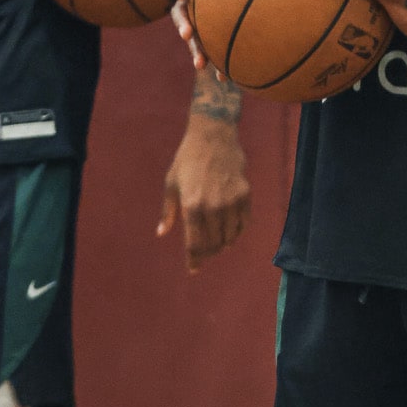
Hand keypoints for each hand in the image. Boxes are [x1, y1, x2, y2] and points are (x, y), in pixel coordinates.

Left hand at [157, 119, 250, 271]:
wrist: (213, 136)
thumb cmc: (187, 159)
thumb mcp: (171, 184)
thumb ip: (168, 212)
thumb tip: (161, 233)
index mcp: (191, 206)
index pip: (195, 244)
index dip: (194, 260)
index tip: (193, 269)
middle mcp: (212, 207)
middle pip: (213, 244)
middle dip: (208, 254)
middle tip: (204, 256)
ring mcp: (231, 202)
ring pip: (230, 237)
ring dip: (223, 244)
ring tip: (218, 244)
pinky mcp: (245, 195)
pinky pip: (243, 224)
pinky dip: (237, 232)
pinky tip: (231, 232)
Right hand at [171, 0, 219, 71]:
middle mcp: (191, 1)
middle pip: (182, 14)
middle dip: (184, 25)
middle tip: (187, 34)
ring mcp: (200, 20)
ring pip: (196, 38)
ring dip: (197, 51)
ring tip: (202, 65)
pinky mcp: (213, 34)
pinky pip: (214, 50)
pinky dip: (220, 64)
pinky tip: (228, 80)